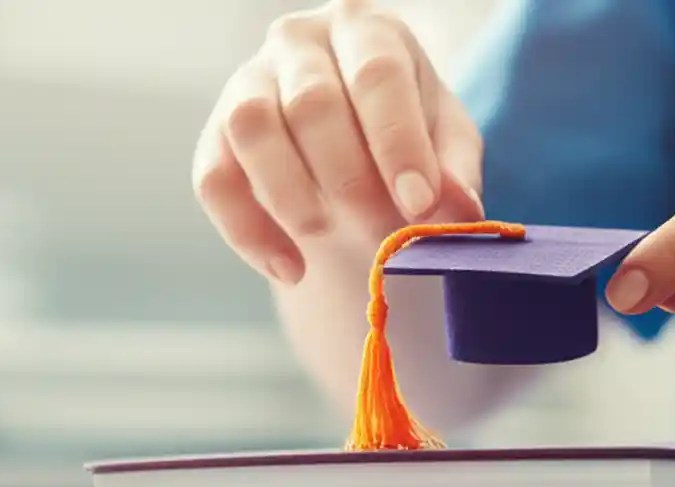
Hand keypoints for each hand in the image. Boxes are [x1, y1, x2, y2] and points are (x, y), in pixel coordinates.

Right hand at [191, 0, 483, 284]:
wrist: (353, 151)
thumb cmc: (407, 135)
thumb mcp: (446, 145)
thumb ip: (455, 172)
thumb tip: (460, 210)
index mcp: (367, 29)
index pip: (377, 75)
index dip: (398, 143)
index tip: (418, 205)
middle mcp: (300, 40)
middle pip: (313, 104)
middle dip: (350, 181)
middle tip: (383, 236)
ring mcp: (249, 81)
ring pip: (251, 128)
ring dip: (291, 197)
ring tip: (329, 244)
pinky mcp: (215, 133)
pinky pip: (214, 179)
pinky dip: (248, 231)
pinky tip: (290, 268)